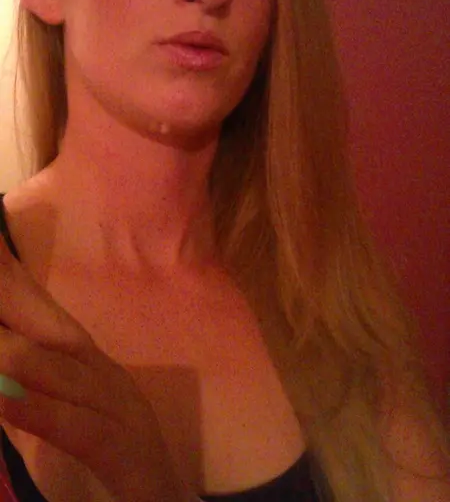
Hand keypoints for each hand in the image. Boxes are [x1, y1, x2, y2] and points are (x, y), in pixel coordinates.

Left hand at [0, 237, 193, 501]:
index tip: (0, 265)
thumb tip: (13, 371)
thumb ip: (46, 390)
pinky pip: (78, 429)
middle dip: (19, 313)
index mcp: (94, 368)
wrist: (164, 496)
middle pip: (58, 338)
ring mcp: (121, 409)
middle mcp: (107, 378)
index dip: (21, 296)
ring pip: (67, 377)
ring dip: (22, 360)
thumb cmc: (113, 452)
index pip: (51, 325)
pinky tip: (8, 402)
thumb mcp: (77, 414)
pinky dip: (42, 413)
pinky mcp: (125, 450)